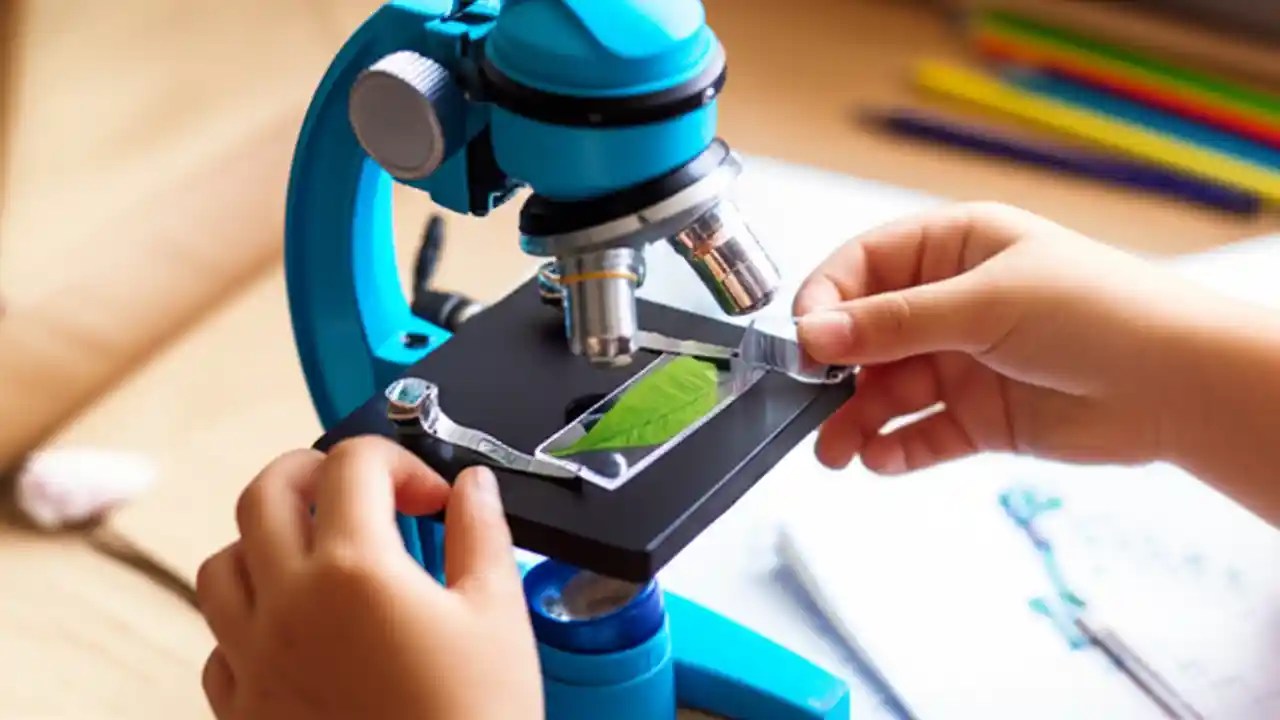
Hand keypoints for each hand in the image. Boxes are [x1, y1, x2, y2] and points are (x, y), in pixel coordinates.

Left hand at [196, 437, 541, 719]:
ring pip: (222, 566)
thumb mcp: (497, 617)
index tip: (432, 498)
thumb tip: (473, 486)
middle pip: (263, 492)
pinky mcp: (243, 710)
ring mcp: (254, 659)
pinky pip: (219, 644)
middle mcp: (288, 605)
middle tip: (359, 492)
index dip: (400, 463)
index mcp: (354, 570)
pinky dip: (250, 621)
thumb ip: (482, 534)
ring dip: (266, 542)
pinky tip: (300, 633)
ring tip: (319, 556)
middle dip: (314, 472)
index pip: (353, 464)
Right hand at [794, 202, 1213, 474]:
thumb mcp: (984, 303)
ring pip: (887, 392)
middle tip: (807, 400)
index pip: (864, 268)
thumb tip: (813, 332)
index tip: (802, 340)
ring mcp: (964, 362)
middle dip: (833, 371)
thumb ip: (893, 323)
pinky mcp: (980, 416)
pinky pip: (922, 434)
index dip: (827, 301)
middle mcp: (951, 303)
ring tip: (836, 451)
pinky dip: (897, 448)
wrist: (1177, 385)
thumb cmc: (1099, 311)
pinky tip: (884, 459)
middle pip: (867, 335)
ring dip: (856, 420)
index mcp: (953, 248)